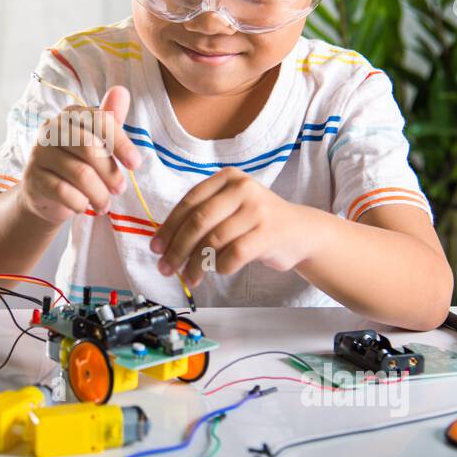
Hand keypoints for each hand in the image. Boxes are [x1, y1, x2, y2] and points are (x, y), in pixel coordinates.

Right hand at [19, 86, 142, 225]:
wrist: (45, 195)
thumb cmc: (76, 163)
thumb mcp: (95, 142)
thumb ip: (109, 120)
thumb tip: (121, 91)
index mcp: (71, 115)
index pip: (100, 122)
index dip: (121, 143)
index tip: (135, 165)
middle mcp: (51, 129)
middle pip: (89, 148)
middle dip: (110, 173)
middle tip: (120, 189)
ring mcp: (39, 153)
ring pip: (79, 174)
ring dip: (99, 194)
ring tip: (105, 205)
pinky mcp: (32, 178)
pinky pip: (63, 192)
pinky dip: (80, 203)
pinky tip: (84, 207)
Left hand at [150, 168, 317, 283]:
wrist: (301, 231)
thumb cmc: (257, 222)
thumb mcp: (230, 208)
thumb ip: (202, 217)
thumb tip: (165, 242)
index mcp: (227, 178)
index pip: (189, 202)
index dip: (169, 227)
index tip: (156, 247)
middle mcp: (242, 188)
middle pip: (198, 222)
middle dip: (177, 249)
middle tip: (165, 267)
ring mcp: (257, 209)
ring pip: (213, 241)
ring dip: (195, 264)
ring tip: (189, 278)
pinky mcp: (268, 232)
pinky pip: (233, 254)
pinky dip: (220, 266)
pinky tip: (218, 270)